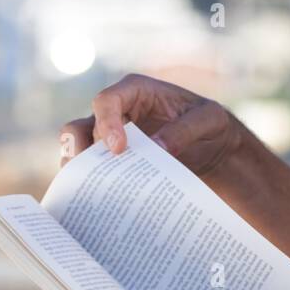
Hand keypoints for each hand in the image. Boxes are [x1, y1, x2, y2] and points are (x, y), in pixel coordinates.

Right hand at [59, 73, 243, 175]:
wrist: (212, 147)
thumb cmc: (209, 124)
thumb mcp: (207, 121)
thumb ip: (184, 130)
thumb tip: (158, 148)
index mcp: (135, 90)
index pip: (107, 101)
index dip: (106, 123)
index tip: (118, 149)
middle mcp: (115, 111)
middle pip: (82, 127)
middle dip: (85, 149)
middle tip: (97, 173)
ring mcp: (110, 135)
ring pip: (77, 148)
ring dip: (78, 168)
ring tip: (86, 190)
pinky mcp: (112, 158)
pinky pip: (90, 168)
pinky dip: (89, 182)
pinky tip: (96, 199)